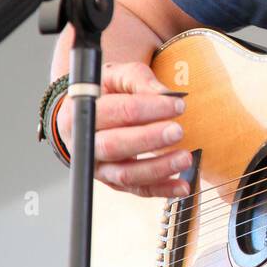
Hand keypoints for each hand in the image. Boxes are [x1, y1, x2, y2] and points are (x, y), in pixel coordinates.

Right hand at [56, 61, 192, 197]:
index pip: (114, 111)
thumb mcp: (116, 76)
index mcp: (81, 113)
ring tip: (185, 158)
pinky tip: (182, 185)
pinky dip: (161, 190)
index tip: (176, 105)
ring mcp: (99, 167)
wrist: (90, 113)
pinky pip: (138, 190)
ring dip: (158, 168)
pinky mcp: (115, 182)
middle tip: (178, 131)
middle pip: (114, 145)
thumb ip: (138, 79)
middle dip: (149, 139)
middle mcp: (85, 144)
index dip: (147, 108)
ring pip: (125, 174)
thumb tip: (165, 94)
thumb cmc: (104, 93)